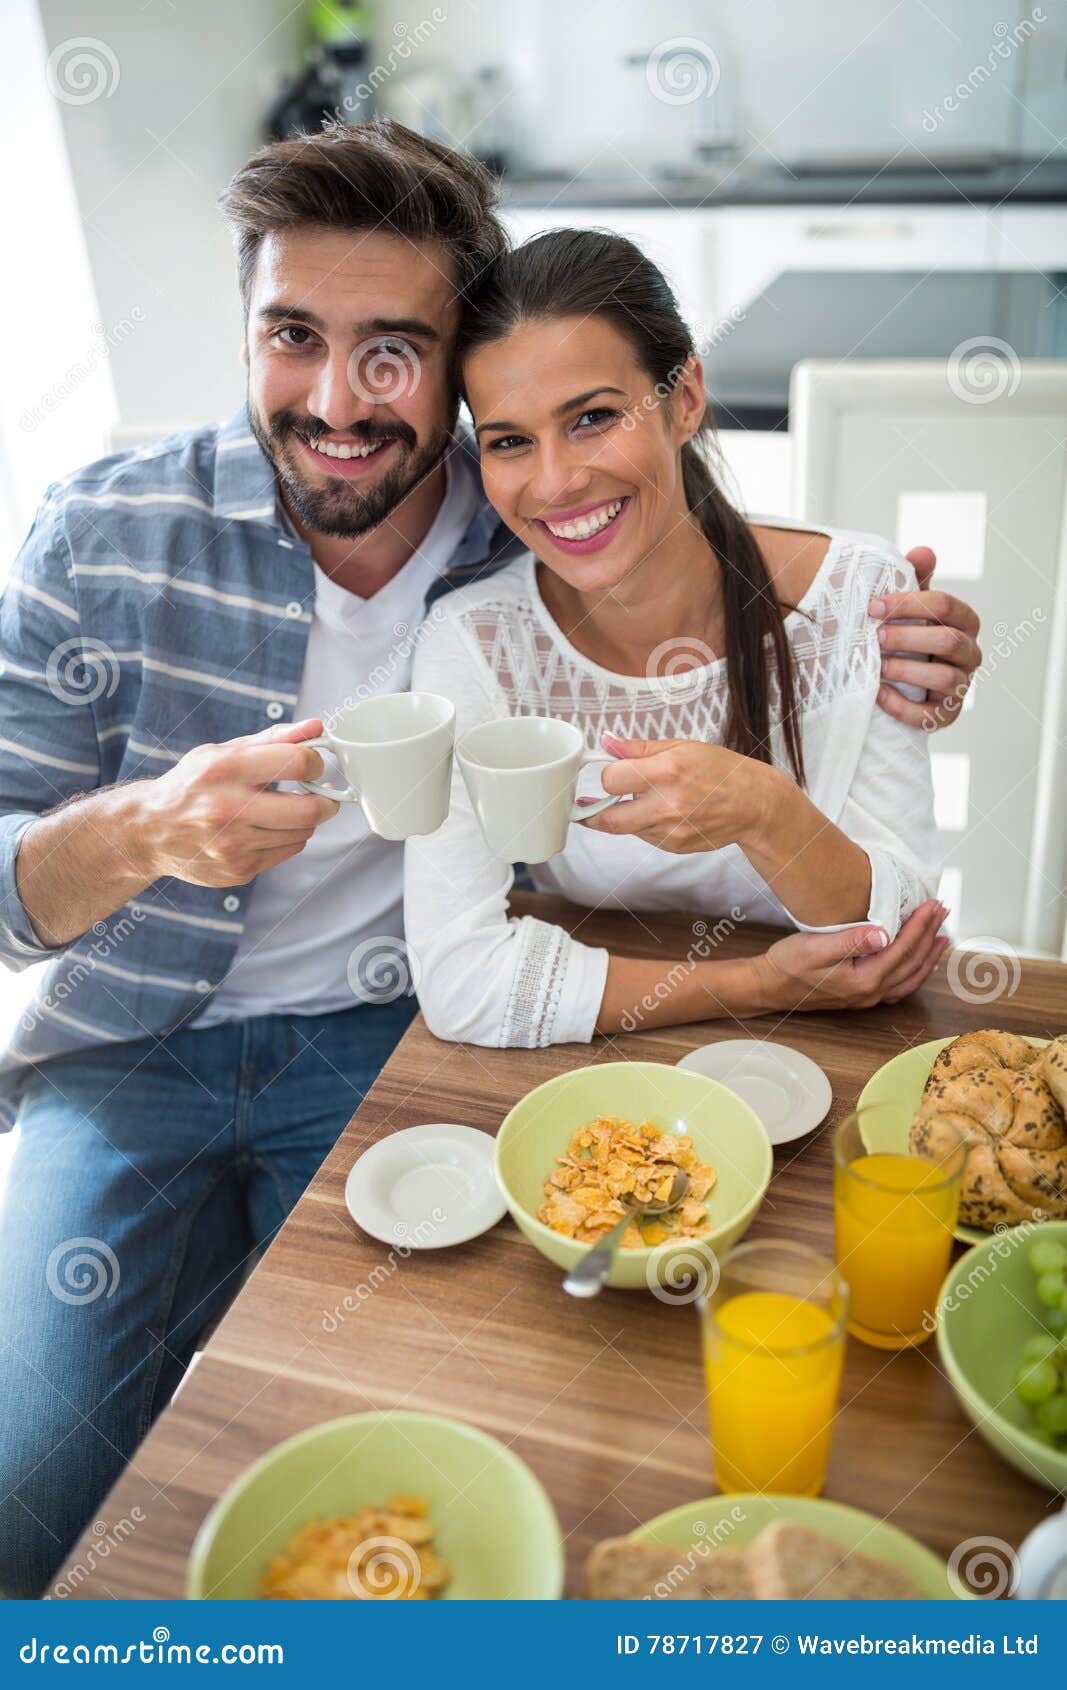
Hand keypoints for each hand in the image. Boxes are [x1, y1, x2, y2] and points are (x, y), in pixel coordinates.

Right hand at [134, 718, 338, 887]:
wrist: (150, 830)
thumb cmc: (191, 786)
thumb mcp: (223, 752)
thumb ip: (273, 739)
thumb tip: (316, 728)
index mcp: (224, 770)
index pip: (297, 763)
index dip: (315, 762)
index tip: (313, 764)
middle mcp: (228, 809)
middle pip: (310, 809)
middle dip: (327, 799)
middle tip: (323, 792)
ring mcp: (234, 844)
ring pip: (303, 832)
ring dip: (305, 818)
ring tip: (288, 808)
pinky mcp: (239, 869)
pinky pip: (288, 851)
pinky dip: (288, 837)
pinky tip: (270, 827)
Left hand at [578, 732, 773, 852]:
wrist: (753, 804)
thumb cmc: (721, 771)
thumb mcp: (681, 747)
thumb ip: (640, 749)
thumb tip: (608, 742)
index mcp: (668, 772)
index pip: (611, 779)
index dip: (608, 775)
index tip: (610, 773)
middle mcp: (667, 805)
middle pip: (608, 820)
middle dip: (592, 813)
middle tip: (586, 806)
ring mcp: (671, 830)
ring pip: (626, 829)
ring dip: (624, 815)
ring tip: (646, 799)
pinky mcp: (674, 846)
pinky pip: (645, 837)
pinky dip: (644, 825)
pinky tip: (664, 812)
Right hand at [752, 898, 948, 1012]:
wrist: (769, 986)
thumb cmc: (787, 965)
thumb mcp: (815, 947)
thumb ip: (851, 941)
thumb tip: (884, 933)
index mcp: (864, 980)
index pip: (902, 948)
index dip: (921, 925)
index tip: (932, 904)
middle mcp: (871, 993)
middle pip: (912, 962)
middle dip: (930, 934)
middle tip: (942, 910)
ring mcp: (868, 997)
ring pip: (911, 977)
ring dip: (929, 955)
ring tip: (942, 936)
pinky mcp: (861, 994)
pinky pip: (900, 985)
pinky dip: (916, 972)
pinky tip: (920, 962)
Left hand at [872, 546, 981, 729]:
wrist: (902, 680)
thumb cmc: (908, 635)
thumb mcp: (911, 607)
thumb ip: (917, 579)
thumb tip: (924, 551)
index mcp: (964, 622)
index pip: (945, 605)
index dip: (908, 604)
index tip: (873, 606)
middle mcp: (969, 654)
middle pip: (948, 640)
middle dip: (908, 637)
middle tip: (875, 637)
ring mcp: (961, 686)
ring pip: (945, 677)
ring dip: (906, 670)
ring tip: (877, 666)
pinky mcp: (945, 715)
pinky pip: (930, 714)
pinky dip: (903, 706)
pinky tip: (879, 695)